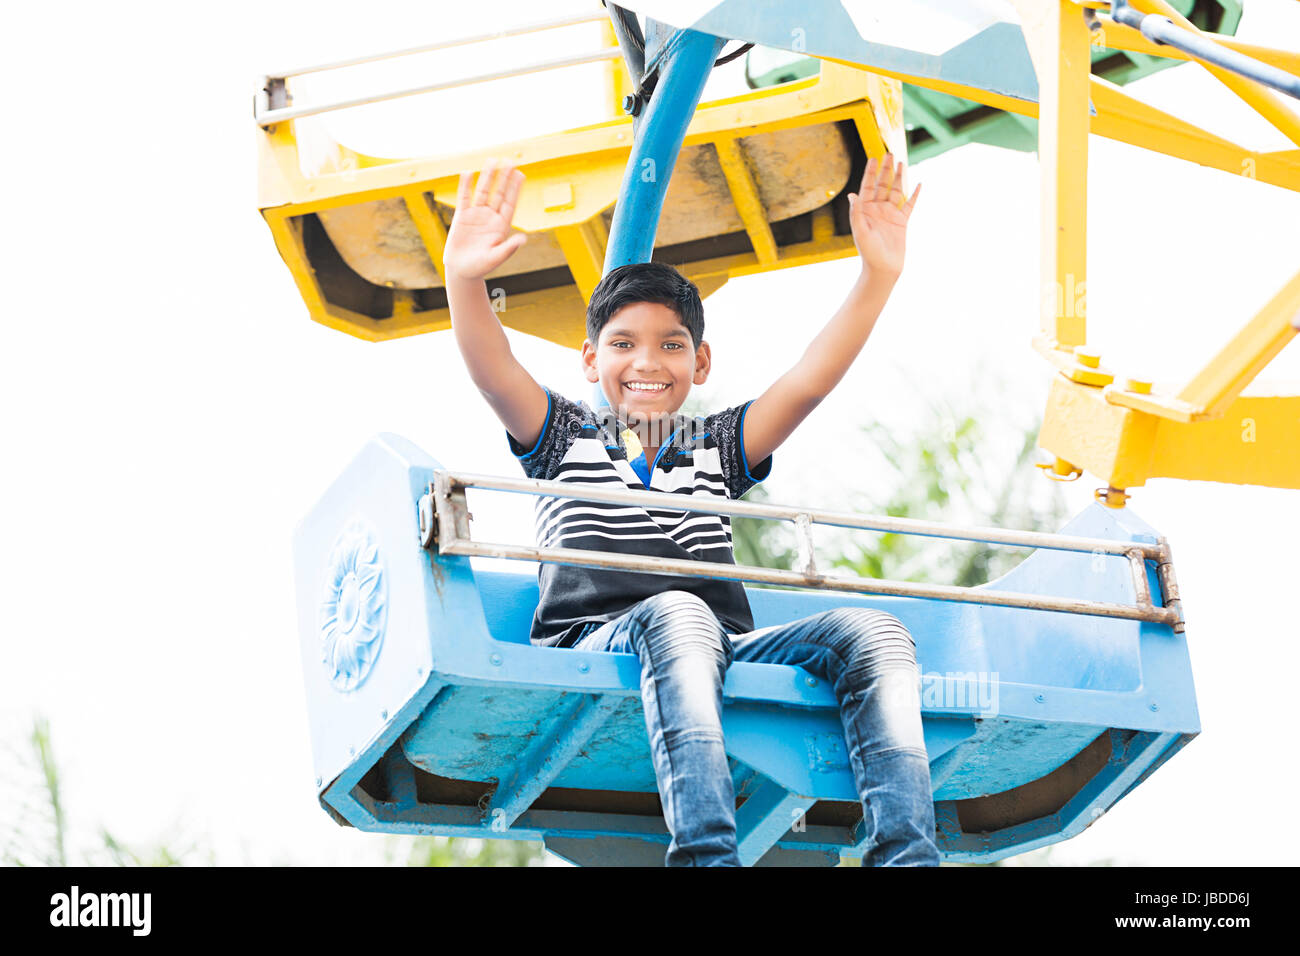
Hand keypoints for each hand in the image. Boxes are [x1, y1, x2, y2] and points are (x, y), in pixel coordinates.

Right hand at [443, 160, 527, 280]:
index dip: (515, 188)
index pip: (509, 203)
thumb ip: (508, 248)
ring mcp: (476, 215)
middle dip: (504, 177)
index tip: (520, 174)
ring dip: (488, 176)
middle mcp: (490, 217)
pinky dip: (466, 185)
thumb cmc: (481, 267)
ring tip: (492, 160)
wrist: (461, 271)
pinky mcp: (462, 216)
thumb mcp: (496, 258)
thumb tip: (523, 239)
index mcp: (501, 226)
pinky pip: (464, 197)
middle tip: (510, 161)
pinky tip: (468, 172)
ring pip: (483, 192)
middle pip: (499, 193)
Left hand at [848, 153, 919, 278]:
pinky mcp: (902, 222)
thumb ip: (856, 213)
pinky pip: (909, 205)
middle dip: (885, 169)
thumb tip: (853, 195)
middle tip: (889, 153)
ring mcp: (890, 214)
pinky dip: (914, 195)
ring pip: (895, 191)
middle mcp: (877, 210)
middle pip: (882, 184)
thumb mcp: (860, 231)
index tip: (874, 158)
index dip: (870, 172)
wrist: (883, 268)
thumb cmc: (869, 252)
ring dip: (899, 177)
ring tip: (902, 162)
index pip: (867, 186)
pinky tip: (918, 184)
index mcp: (865, 210)